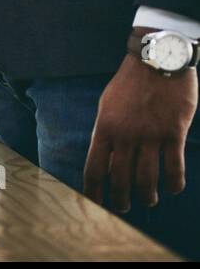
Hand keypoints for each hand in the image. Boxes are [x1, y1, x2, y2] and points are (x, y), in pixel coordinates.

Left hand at [83, 32, 197, 211]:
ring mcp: (150, 135)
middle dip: (121, 199)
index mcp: (105, 127)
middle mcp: (125, 135)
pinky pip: (175, 168)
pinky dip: (174, 184)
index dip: (94, 190)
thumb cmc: (131, 83)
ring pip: (148, 179)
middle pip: (120, 179)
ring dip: (148, 196)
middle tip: (123, 208)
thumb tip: (106, 158)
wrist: (157, 59)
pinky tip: (173, 189)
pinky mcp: (174, 133)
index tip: (96, 203)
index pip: (95, 167)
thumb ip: (107, 132)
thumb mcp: (108, 105)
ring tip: (149, 201)